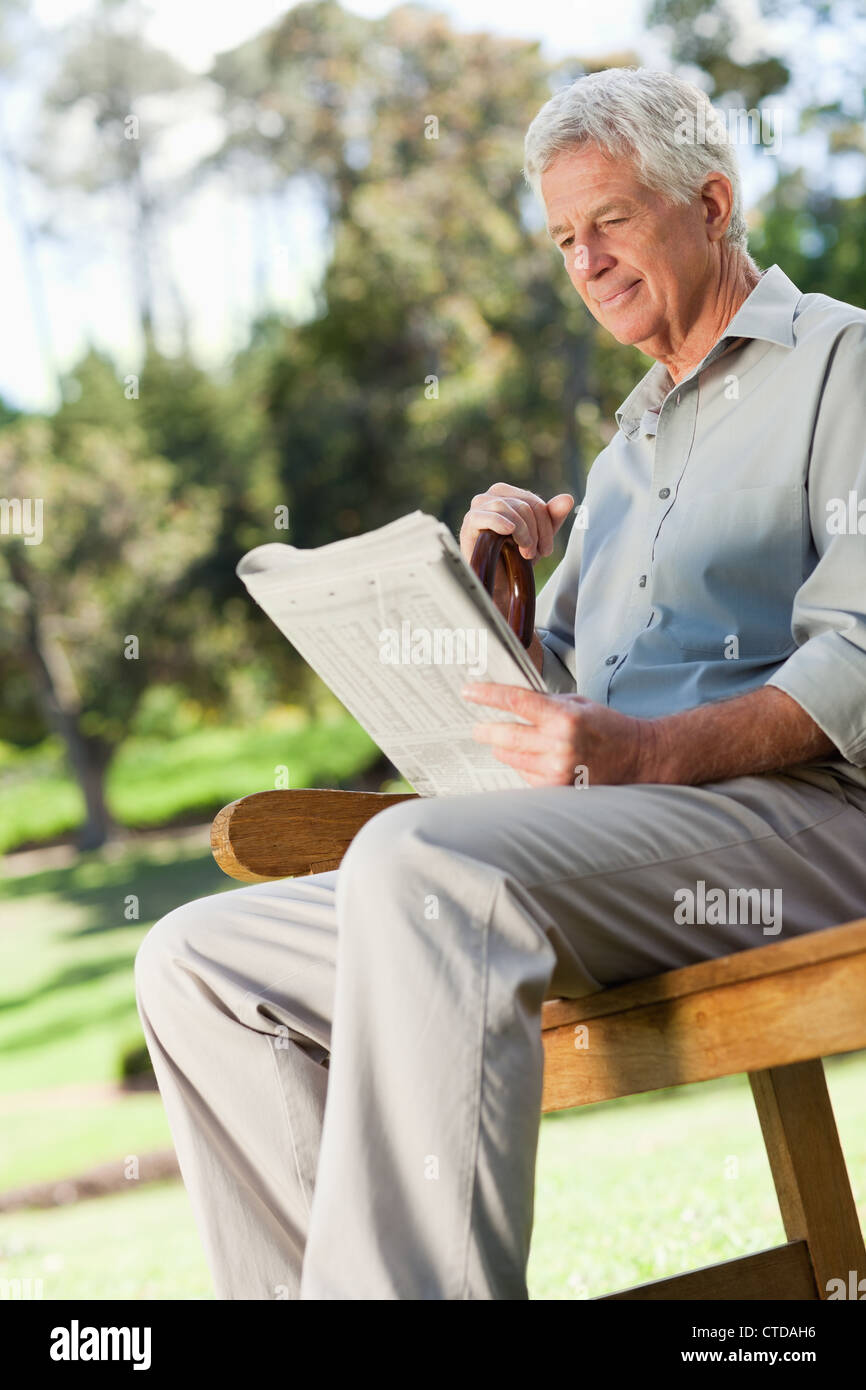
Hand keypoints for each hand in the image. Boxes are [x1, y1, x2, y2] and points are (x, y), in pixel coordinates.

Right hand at [459, 484, 574, 564]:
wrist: (498, 582)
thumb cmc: (515, 557)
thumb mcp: (540, 537)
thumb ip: (553, 517)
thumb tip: (567, 498)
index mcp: (508, 495)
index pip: (533, 501)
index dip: (545, 525)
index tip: (547, 550)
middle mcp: (491, 497)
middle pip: (523, 504)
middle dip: (534, 531)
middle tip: (533, 553)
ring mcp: (478, 508)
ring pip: (506, 508)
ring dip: (522, 532)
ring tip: (525, 552)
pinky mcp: (468, 523)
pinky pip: (482, 515)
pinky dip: (498, 521)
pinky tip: (508, 531)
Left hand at [462, 683, 657, 786]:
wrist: (637, 758)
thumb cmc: (608, 727)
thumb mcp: (578, 704)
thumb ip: (546, 703)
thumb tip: (512, 700)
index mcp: (563, 718)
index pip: (516, 702)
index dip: (487, 696)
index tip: (469, 692)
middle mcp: (558, 745)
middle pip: (505, 735)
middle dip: (486, 730)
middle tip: (477, 728)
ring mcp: (556, 770)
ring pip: (511, 757)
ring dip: (503, 748)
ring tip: (502, 742)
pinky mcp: (556, 788)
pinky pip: (524, 774)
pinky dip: (522, 765)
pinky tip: (531, 758)